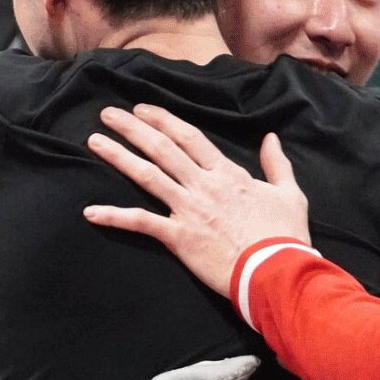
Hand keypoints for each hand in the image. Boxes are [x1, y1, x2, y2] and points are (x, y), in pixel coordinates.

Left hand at [82, 103, 310, 295]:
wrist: (279, 271)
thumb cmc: (285, 235)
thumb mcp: (289, 193)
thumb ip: (276, 164)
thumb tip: (270, 138)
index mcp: (228, 174)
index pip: (189, 137)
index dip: (164, 120)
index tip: (142, 109)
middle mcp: (204, 186)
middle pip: (163, 149)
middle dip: (133, 128)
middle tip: (107, 114)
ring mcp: (189, 209)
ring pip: (147, 175)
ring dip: (118, 157)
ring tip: (94, 142)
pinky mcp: (179, 237)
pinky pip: (141, 222)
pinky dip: (114, 216)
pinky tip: (90, 211)